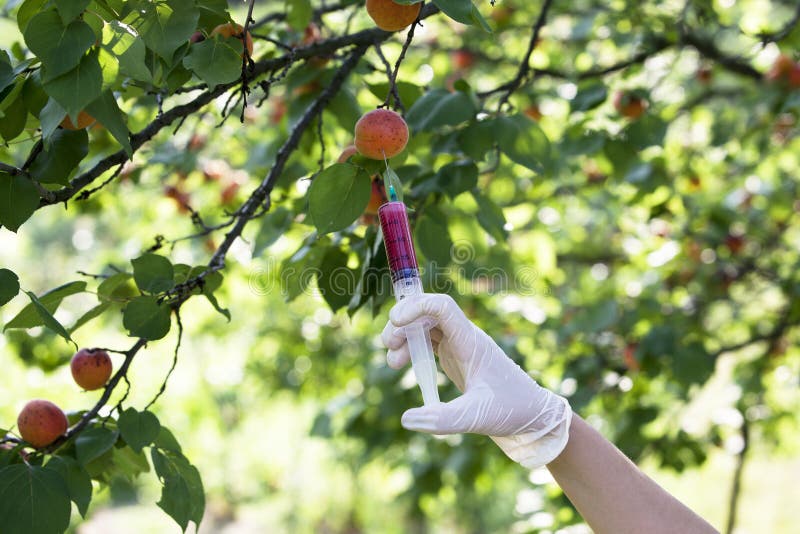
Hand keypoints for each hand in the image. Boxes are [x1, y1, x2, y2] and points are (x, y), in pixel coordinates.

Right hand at [382, 293, 571, 467]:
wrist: (532, 416)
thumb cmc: (511, 411)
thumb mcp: (477, 417)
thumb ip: (443, 420)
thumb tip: (406, 420)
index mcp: (471, 342)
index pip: (442, 307)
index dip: (417, 306)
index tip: (395, 321)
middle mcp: (464, 338)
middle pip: (428, 314)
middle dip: (403, 324)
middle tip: (389, 346)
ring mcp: (460, 346)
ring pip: (426, 327)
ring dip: (405, 337)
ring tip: (393, 362)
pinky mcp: (456, 358)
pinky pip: (429, 342)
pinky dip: (413, 348)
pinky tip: (404, 364)